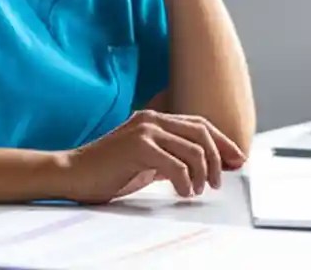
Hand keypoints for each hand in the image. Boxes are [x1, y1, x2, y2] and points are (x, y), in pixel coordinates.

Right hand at [55, 110, 247, 203]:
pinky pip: (176, 164)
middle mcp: (152, 120)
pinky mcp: (139, 146)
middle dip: (218, 156)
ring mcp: (145, 130)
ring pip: (193, 148)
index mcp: (155, 119)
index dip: (222, 141)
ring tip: (198, 190)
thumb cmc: (108, 171)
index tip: (236, 158)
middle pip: (202, 132)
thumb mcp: (147, 162)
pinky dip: (185, 181)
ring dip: (203, 173)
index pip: (199, 124)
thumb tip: (201, 168)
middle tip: (221, 179)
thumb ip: (172, 158)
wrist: (73, 173)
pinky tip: (184, 192)